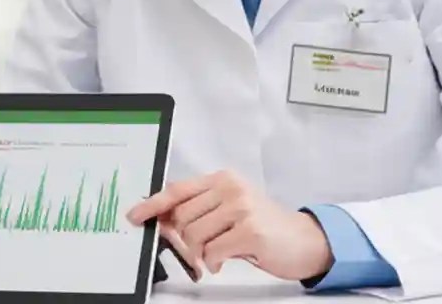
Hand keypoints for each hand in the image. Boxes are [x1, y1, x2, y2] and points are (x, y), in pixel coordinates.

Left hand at [126, 171, 333, 281]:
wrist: (304, 240)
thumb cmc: (264, 227)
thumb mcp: (229, 211)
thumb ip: (199, 210)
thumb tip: (161, 219)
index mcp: (223, 180)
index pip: (178, 189)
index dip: (153, 203)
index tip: (136, 215)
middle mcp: (231, 188)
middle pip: (181, 216)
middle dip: (183, 239)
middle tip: (197, 249)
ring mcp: (242, 208)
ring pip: (194, 235)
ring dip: (199, 253)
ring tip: (214, 255)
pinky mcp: (250, 231)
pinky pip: (212, 251)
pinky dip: (212, 262)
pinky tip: (223, 261)